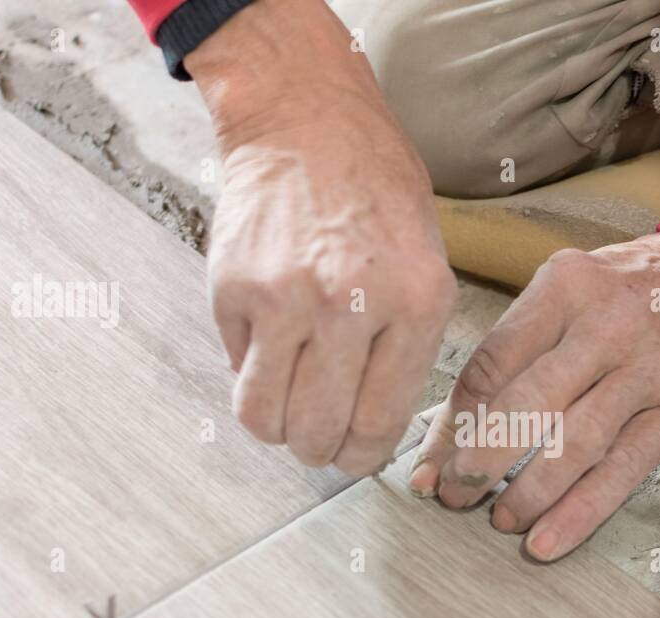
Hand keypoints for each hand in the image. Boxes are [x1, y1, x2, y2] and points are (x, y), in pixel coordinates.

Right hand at [188, 0, 455, 473]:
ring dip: (276, 429)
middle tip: (318, 441)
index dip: (363, 455)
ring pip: (266, 417)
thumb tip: (374, 422)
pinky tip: (267, 350)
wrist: (306, 118)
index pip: (382, 420)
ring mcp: (286, 298)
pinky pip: (236, 371)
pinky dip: (249, 376)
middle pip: (320, 430)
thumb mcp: (426, 261)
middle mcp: (352, 305)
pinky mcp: (233, 290)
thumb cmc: (375, 190)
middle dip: (319, 451)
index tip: (355, 456)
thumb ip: (408, 343)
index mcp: (416, 301)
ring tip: (287, 411)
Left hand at [410, 233, 659, 560]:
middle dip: (481, 462)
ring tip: (500, 521)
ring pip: (573, 446)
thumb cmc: (624, 293)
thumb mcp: (564, 292)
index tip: (430, 466)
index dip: (454, 424)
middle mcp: (606, 325)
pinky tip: (548, 539)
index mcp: (564, 289)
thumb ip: (510, 350)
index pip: (491, 364)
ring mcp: (648, 370)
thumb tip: (447, 431)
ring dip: (527, 494)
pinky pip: (622, 471)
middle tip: (454, 497)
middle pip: (527, 406)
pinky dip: (581, 512)